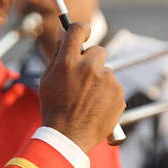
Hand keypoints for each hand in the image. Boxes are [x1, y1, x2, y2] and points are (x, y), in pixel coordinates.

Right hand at [39, 23, 125, 152]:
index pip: (78, 29)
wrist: (68, 137)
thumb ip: (57, 53)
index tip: (83, 35)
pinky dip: (107, 95)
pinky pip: (114, 88)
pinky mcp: (119, 93)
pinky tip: (96, 107)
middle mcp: (90, 67)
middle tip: (82, 80)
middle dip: (92, 61)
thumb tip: (63, 32)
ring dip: (99, 82)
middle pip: (98, 51)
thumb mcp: (47, 79)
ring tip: (87, 101)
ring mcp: (107, 81)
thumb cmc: (54, 108)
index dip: (82, 29)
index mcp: (69, 62)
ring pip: (106, 73)